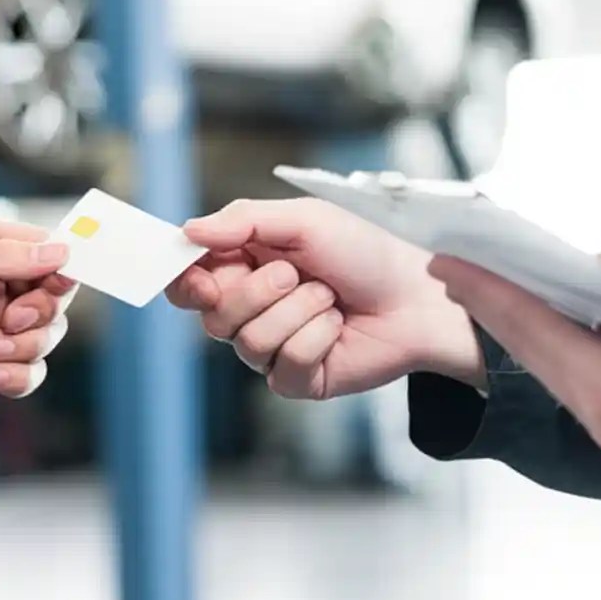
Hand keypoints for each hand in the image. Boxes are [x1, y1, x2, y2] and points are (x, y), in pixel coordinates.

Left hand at [0, 218, 78, 411]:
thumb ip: (0, 258)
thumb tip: (60, 249)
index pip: (44, 249)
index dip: (61, 267)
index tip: (58, 285)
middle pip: (54, 296)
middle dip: (42, 312)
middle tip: (11, 321)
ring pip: (47, 337)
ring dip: (27, 348)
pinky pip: (27, 373)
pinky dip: (18, 377)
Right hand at [167, 198, 483, 399]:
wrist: (415, 295)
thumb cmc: (364, 253)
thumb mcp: (304, 220)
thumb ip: (243, 221)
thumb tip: (188, 230)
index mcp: (244, 267)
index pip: (189, 281)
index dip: (185, 280)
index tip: (200, 275)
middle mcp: (251, 311)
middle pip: (211, 316)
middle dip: (256, 290)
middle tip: (294, 273)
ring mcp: (271, 349)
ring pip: (248, 341)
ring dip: (297, 311)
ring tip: (329, 297)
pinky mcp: (296, 379)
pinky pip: (283, 364)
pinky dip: (316, 338)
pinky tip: (337, 326)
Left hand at [429, 225, 600, 524]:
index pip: (530, 328)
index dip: (487, 291)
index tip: (446, 263)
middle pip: (532, 352)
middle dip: (491, 309)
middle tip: (453, 273)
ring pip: (557, 372)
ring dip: (525, 332)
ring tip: (501, 297)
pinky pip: (584, 387)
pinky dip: (563, 353)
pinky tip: (573, 335)